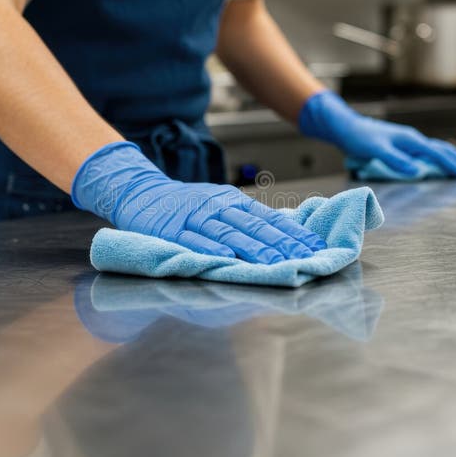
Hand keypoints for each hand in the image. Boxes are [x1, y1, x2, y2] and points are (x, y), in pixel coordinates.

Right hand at [72, 142, 325, 263]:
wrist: (142, 193)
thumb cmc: (186, 204)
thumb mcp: (219, 204)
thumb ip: (247, 218)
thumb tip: (286, 232)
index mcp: (232, 201)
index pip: (268, 218)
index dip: (292, 233)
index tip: (314, 248)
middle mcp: (217, 207)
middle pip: (254, 227)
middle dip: (281, 244)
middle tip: (304, 259)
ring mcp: (194, 218)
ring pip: (228, 234)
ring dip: (253, 250)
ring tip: (275, 263)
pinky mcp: (171, 230)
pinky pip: (192, 241)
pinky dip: (209, 250)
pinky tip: (225, 259)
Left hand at [299, 91, 455, 178]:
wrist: (346, 127)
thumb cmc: (359, 137)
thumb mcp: (376, 150)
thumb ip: (396, 161)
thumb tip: (418, 171)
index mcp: (410, 141)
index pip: (439, 155)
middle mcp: (413, 140)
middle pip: (444, 151)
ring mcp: (409, 142)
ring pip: (438, 150)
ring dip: (453, 159)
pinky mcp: (403, 145)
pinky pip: (428, 152)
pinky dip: (440, 158)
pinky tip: (441, 163)